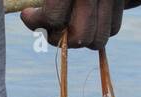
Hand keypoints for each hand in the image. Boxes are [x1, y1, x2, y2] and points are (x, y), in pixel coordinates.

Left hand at [21, 0, 140, 50]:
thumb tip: (29, 14)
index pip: (55, 17)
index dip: (36, 22)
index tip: (27, 14)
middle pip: (81, 36)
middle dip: (58, 37)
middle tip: (45, 25)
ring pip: (99, 38)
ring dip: (78, 37)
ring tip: (63, 23)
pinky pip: (113, 27)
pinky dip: (96, 28)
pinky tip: (81, 16)